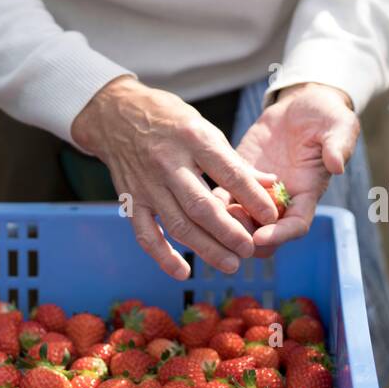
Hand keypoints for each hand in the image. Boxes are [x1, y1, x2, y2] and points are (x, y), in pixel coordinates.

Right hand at [71, 76, 280, 279]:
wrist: (116, 114)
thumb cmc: (169, 119)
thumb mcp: (204, 127)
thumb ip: (234, 160)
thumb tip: (271, 184)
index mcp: (192, 138)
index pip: (228, 172)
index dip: (252, 197)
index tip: (272, 216)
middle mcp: (167, 163)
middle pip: (201, 206)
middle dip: (229, 232)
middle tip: (250, 249)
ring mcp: (146, 184)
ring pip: (178, 225)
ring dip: (206, 249)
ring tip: (231, 263)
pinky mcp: (130, 200)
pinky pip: (145, 234)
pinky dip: (163, 256)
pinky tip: (183, 272)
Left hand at [215, 82, 358, 255]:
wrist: (304, 104)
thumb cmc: (327, 117)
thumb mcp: (339, 127)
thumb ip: (338, 146)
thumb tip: (337, 165)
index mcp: (308, 193)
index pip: (296, 225)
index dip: (280, 235)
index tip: (260, 238)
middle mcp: (282, 197)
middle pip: (264, 232)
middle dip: (246, 235)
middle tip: (229, 227)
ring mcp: (259, 188)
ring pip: (241, 218)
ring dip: (226, 222)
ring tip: (211, 213)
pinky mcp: (239, 172)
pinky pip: (224, 193)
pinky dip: (212, 200)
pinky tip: (198, 195)